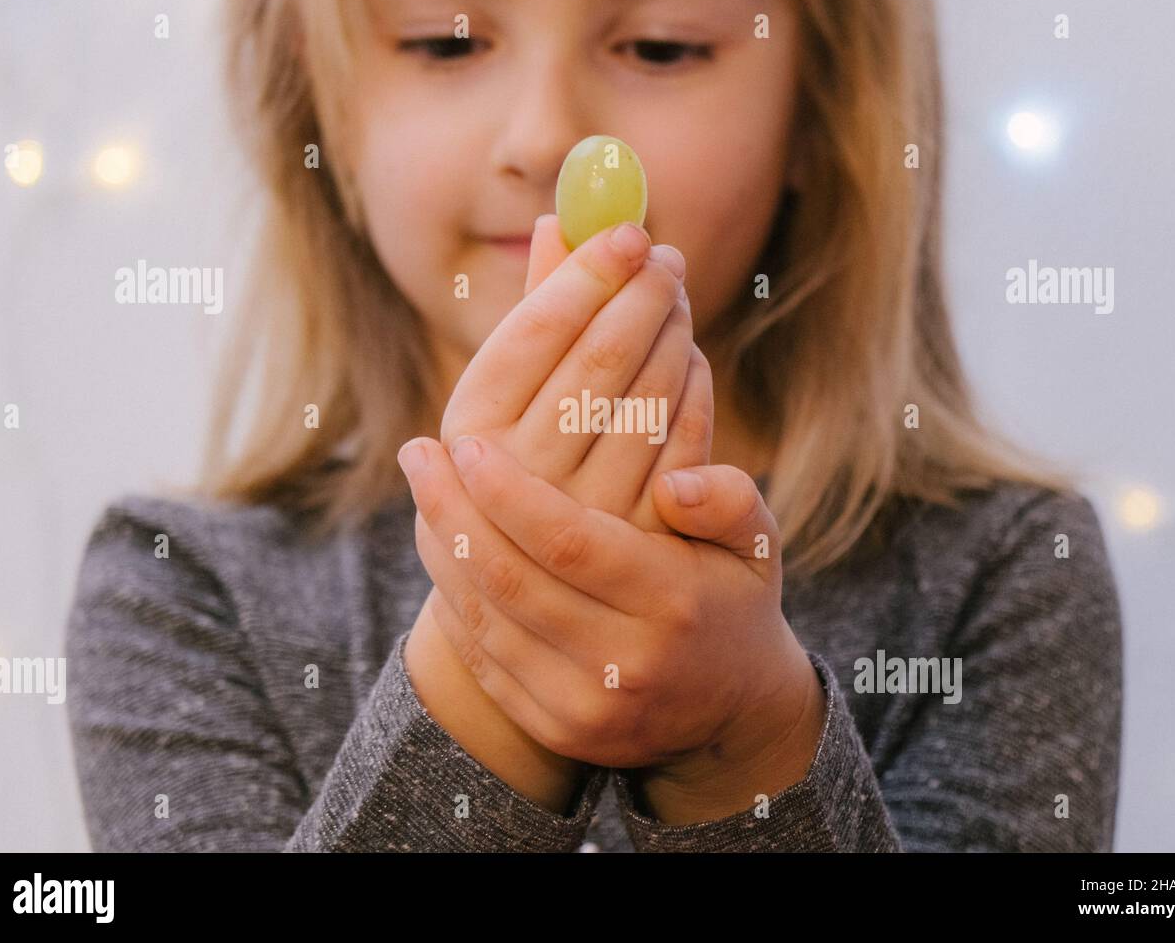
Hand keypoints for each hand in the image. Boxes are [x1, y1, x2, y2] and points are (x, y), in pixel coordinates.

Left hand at [398, 432, 826, 822]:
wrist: (733, 713)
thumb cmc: (731, 600)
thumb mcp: (756, 543)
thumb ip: (728, 497)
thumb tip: (673, 482)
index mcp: (673, 603)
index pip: (568, 541)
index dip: (506, 491)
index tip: (467, 444)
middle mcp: (626, 663)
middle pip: (511, 580)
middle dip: (451, 509)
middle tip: (418, 454)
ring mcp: (588, 707)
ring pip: (486, 620)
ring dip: (440, 550)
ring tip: (422, 491)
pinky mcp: (558, 730)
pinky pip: (483, 659)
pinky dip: (452, 600)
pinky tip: (439, 550)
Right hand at [439, 215, 705, 532]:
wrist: (529, 588)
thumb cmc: (512, 466)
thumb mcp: (505, 396)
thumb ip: (536, 313)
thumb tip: (560, 223)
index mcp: (472, 425)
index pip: (539, 329)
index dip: (590, 273)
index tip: (630, 231)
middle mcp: (519, 473)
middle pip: (601, 358)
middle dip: (644, 296)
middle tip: (667, 259)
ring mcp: (582, 511)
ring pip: (650, 398)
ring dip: (674, 336)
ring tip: (676, 301)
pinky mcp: (637, 537)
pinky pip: (684, 444)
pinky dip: (694, 390)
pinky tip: (690, 359)